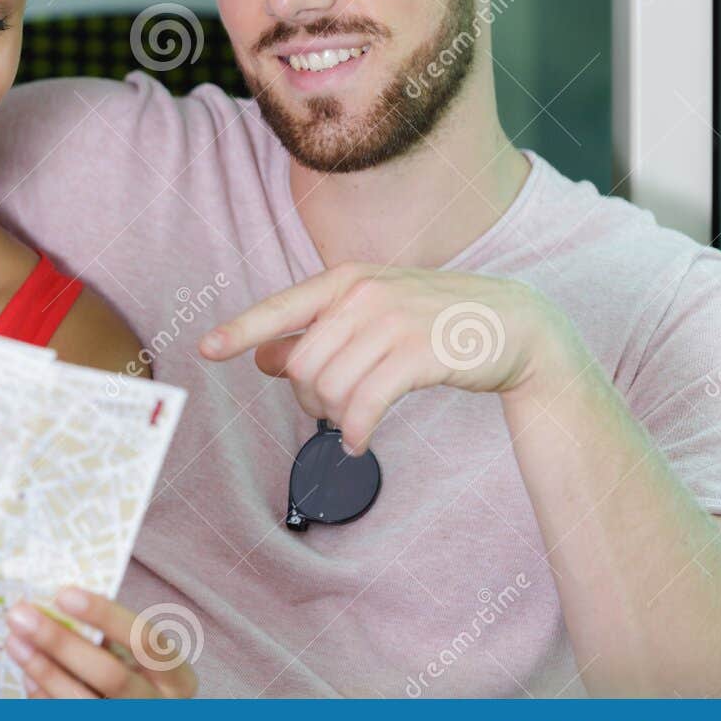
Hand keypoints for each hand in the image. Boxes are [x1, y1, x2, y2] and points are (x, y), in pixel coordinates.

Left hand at [3, 588, 197, 697]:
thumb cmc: (141, 682)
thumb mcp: (141, 661)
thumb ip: (112, 637)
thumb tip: (57, 603)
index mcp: (177, 678)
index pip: (145, 639)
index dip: (105, 615)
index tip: (63, 595)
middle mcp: (160, 709)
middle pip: (110, 675)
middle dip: (61, 642)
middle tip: (21, 615)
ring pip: (82, 703)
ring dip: (43, 670)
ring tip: (14, 641)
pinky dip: (44, 699)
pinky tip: (28, 676)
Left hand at [198, 262, 591, 452]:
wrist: (514, 324)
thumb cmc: (434, 321)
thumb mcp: (372, 316)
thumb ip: (318, 333)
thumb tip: (262, 358)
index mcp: (346, 279)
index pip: (281, 307)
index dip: (240, 330)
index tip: (206, 349)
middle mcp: (364, 293)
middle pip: (303, 363)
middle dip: (308, 400)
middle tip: (330, 412)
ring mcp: (392, 320)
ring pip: (330, 386)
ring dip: (334, 418)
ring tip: (352, 424)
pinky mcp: (418, 354)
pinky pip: (364, 404)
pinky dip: (355, 431)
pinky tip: (359, 441)